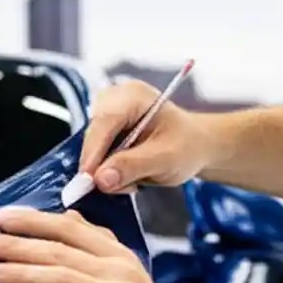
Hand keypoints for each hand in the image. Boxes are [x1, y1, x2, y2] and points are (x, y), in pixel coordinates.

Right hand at [80, 80, 226, 193]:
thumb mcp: (166, 159)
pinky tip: (127, 174)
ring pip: (91, 147)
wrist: (193, 145)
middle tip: (124, 186)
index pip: (105, 120)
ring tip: (133, 179)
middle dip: (101, 164)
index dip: (94, 151)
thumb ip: (133, 166)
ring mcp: (107, 114)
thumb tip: (100, 179)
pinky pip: (94, 154)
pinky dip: (106, 169)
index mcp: (134, 96)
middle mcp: (115, 99)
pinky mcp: (103, 130)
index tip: (89, 179)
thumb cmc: (186, 146)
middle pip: (93, 134)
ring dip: (106, 170)